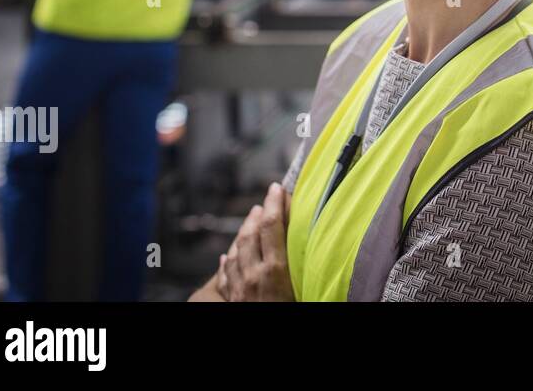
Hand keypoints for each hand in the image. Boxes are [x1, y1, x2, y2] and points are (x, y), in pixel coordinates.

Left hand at [218, 182, 294, 301]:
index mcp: (276, 269)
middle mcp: (255, 274)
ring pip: (236, 252)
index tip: (276, 188)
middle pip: (250, 235)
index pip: (272, 227)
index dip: (274, 204)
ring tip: (250, 221)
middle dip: (257, 215)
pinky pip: (226, 276)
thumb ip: (300, 263)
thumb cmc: (290, 312)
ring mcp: (240, 286)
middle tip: (263, 202)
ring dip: (242, 233)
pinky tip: (227, 256)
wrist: (264, 344)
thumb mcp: (301, 287)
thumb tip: (306, 239)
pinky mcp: (232, 299)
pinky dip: (227, 263)